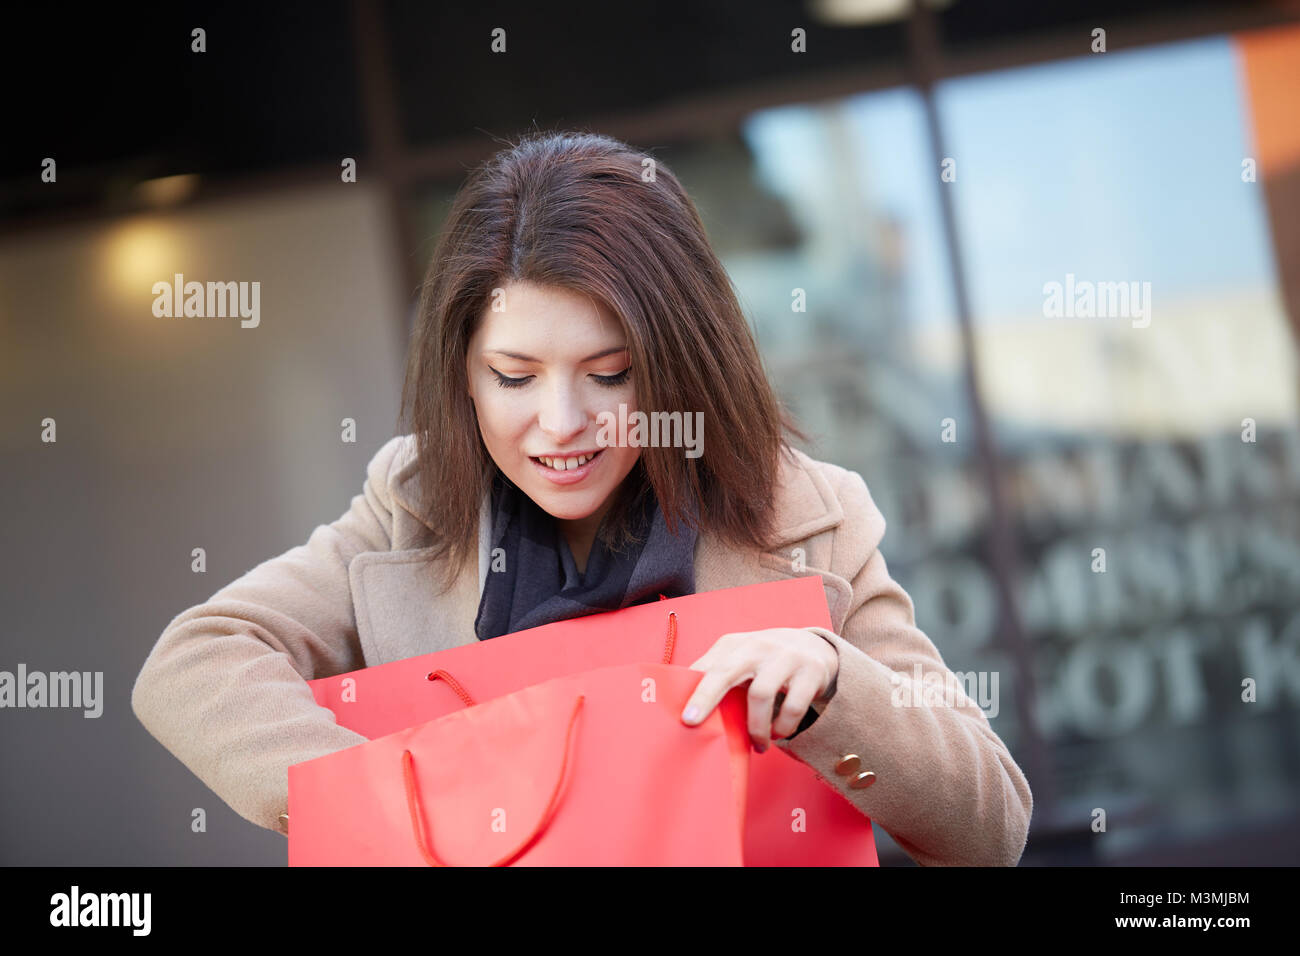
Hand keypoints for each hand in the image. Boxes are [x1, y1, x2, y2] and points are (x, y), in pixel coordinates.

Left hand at [680, 627, 838, 752]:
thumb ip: (716, 675)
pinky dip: (783, 727)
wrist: (815, 646)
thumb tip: (684, 707)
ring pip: (761, 694)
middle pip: (726, 671)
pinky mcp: (811, 672)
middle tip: (695, 724)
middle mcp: (758, 646)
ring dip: (756, 728)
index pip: (708, 666)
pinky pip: (793, 706)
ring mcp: (785, 656)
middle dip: (707, 696)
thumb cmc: (766, 660)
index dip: (694, 690)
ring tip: (758, 744)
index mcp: (735, 645)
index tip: (685, 718)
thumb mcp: (741, 658)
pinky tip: (778, 734)